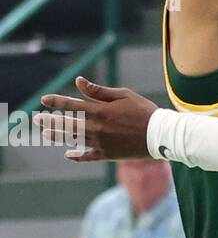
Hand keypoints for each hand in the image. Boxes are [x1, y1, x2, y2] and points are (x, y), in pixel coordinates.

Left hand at [36, 77, 157, 161]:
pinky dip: (77, 156)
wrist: (160, 136)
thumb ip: (98, 91)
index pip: (71, 105)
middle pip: (67, 124)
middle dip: (50, 121)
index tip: (44, 100)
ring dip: (57, 136)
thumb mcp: (123, 95)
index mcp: (100, 111)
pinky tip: (67, 154)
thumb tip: (78, 81)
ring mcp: (101, 143)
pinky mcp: (108, 154)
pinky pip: (88, 156)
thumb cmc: (144, 111)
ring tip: (45, 133)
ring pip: (73, 140)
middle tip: (36, 119)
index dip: (56, 102)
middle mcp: (97, 128)